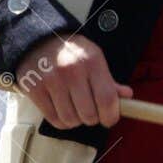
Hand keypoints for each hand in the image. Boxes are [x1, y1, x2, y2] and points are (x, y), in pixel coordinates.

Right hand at [15, 34, 130, 129]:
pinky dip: (60, 122)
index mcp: (92, 62)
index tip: (109, 120)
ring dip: (75, 121)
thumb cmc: (70, 52)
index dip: (111, 116)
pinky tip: (62, 113)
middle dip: (92, 119)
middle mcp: (72, 72)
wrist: (38, 41)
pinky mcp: (35, 90)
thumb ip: (109, 79)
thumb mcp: (93, 58)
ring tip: (75, 112)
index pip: (107, 99)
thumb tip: (127, 96)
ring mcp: (51, 82)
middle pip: (88, 114)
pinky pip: (52, 118)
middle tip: (90, 113)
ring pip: (70, 119)